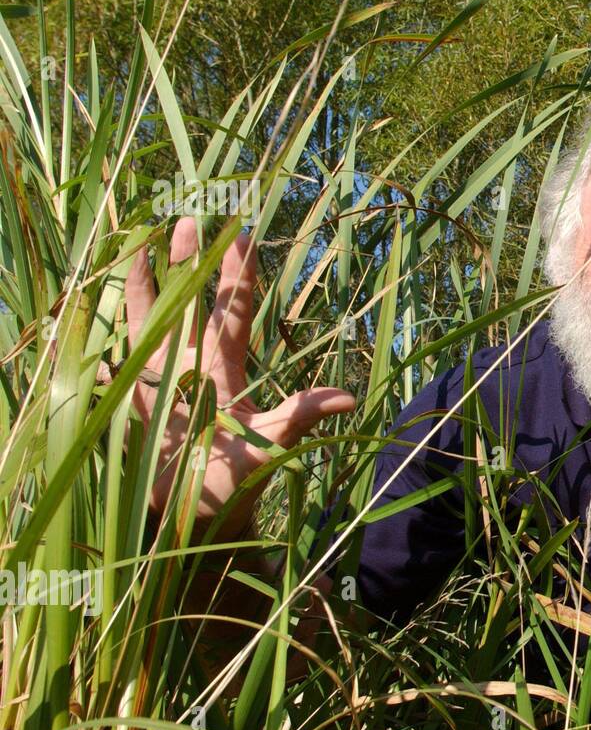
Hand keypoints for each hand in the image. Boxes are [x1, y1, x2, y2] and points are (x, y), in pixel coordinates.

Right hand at [126, 217, 354, 535]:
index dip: (236, 272)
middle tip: (193, 213)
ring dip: (154, 279)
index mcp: (225, 367)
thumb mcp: (269, 444)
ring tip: (148, 236)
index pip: (233, 308)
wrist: (197, 516)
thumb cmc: (237, 482)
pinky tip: (104, 296)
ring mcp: (161, 376)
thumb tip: (348, 397)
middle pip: (193, 300)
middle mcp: (194, 363)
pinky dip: (116, 322)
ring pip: (156, 315)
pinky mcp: (134, 395)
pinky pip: (122, 350)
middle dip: (192, 259)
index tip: (241, 232)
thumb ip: (299, 417)